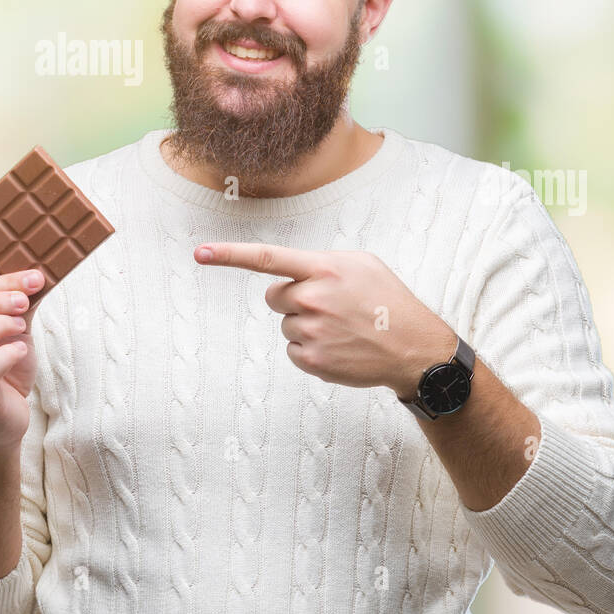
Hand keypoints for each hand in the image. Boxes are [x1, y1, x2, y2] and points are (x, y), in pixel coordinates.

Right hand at [0, 268, 44, 449]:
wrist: (4, 417)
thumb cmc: (6, 369)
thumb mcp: (15, 332)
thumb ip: (21, 307)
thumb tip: (38, 278)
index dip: (2, 282)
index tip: (35, 278)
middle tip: (24, 302)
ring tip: (22, 327)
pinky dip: (7, 356)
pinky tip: (22, 351)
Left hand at [194, 243, 456, 398]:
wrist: (414, 347)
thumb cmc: (388, 301)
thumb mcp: (363, 265)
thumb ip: (323, 263)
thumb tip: (292, 272)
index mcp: (324, 269)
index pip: (267, 259)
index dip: (230, 255)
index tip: (199, 253)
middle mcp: (313, 298)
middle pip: (274, 297)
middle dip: (294, 300)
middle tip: (331, 307)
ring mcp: (311, 331)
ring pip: (286, 325)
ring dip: (307, 326)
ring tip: (343, 329)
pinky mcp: (312, 360)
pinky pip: (293, 350)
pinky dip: (312, 350)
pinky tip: (340, 347)